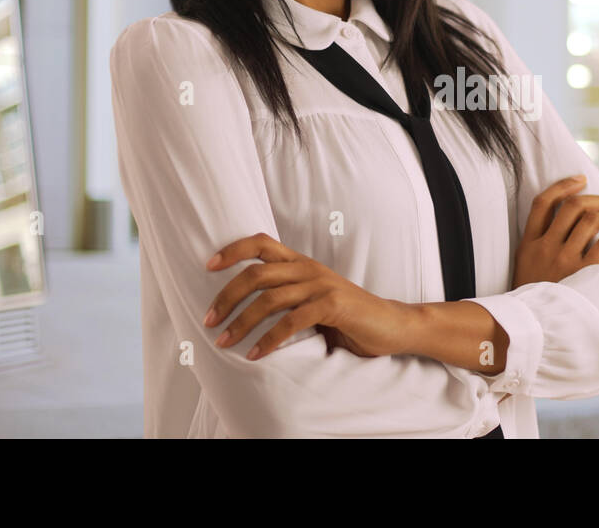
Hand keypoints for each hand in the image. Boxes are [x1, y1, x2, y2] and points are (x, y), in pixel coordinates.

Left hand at [202, 233, 412, 360]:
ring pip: (269, 298)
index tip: (207, 266)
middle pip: (256, 273)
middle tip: (208, 320)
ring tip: (224, 342)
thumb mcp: (313, 299)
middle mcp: (309, 269)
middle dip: (226, 297)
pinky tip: (255, 354)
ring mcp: (322, 285)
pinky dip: (269, 340)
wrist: (392, 325)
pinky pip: (291, 321)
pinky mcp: (333, 305)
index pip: (261, 243)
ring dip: (241, 322)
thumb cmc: (348, 317)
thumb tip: (243, 310)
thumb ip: (287, 297)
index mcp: (301, 263)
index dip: (232, 250)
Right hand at [512, 174, 598, 289]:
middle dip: (598, 199)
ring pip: (591, 221)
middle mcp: (545, 247)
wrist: (533, 329)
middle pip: (572, 207)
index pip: (542, 202)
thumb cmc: (535, 298)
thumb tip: (571, 224)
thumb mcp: (525, 268)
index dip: (563, 186)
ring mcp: (562, 260)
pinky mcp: (581, 274)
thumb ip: (540, 245)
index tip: (581, 179)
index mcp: (528, 243)